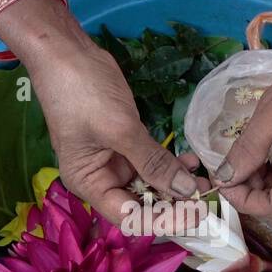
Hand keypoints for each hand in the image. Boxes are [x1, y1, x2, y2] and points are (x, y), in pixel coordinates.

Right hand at [27, 31, 206, 225]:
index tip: (195, 216)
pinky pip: (150, 161)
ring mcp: (112, 160)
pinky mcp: (124, 141)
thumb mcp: (120, 129)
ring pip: (149, 183)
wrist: (64, 51)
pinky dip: (169, 162)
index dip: (163, 221)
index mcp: (89, 184)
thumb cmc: (83, 93)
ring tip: (204, 178)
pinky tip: (190, 160)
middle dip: (173, 202)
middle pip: (141, 204)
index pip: (130, 217)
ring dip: (175, 182)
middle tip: (207, 198)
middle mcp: (100, 178)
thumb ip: (154, 163)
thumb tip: (186, 191)